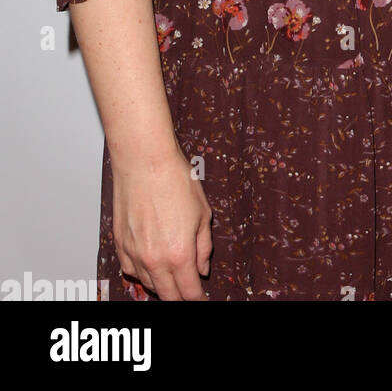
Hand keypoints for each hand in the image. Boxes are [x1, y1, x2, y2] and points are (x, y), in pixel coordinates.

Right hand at [112, 143, 213, 299]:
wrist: (145, 162)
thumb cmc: (175, 180)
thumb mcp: (203, 213)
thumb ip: (203, 246)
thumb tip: (202, 268)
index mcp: (179, 254)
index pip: (188, 292)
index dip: (198, 298)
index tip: (202, 298)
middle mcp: (154, 260)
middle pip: (167, 295)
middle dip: (180, 297)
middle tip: (189, 293)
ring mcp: (134, 254)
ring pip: (148, 285)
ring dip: (161, 286)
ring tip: (172, 279)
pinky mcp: (120, 244)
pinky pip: (130, 271)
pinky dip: (142, 274)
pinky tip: (150, 267)